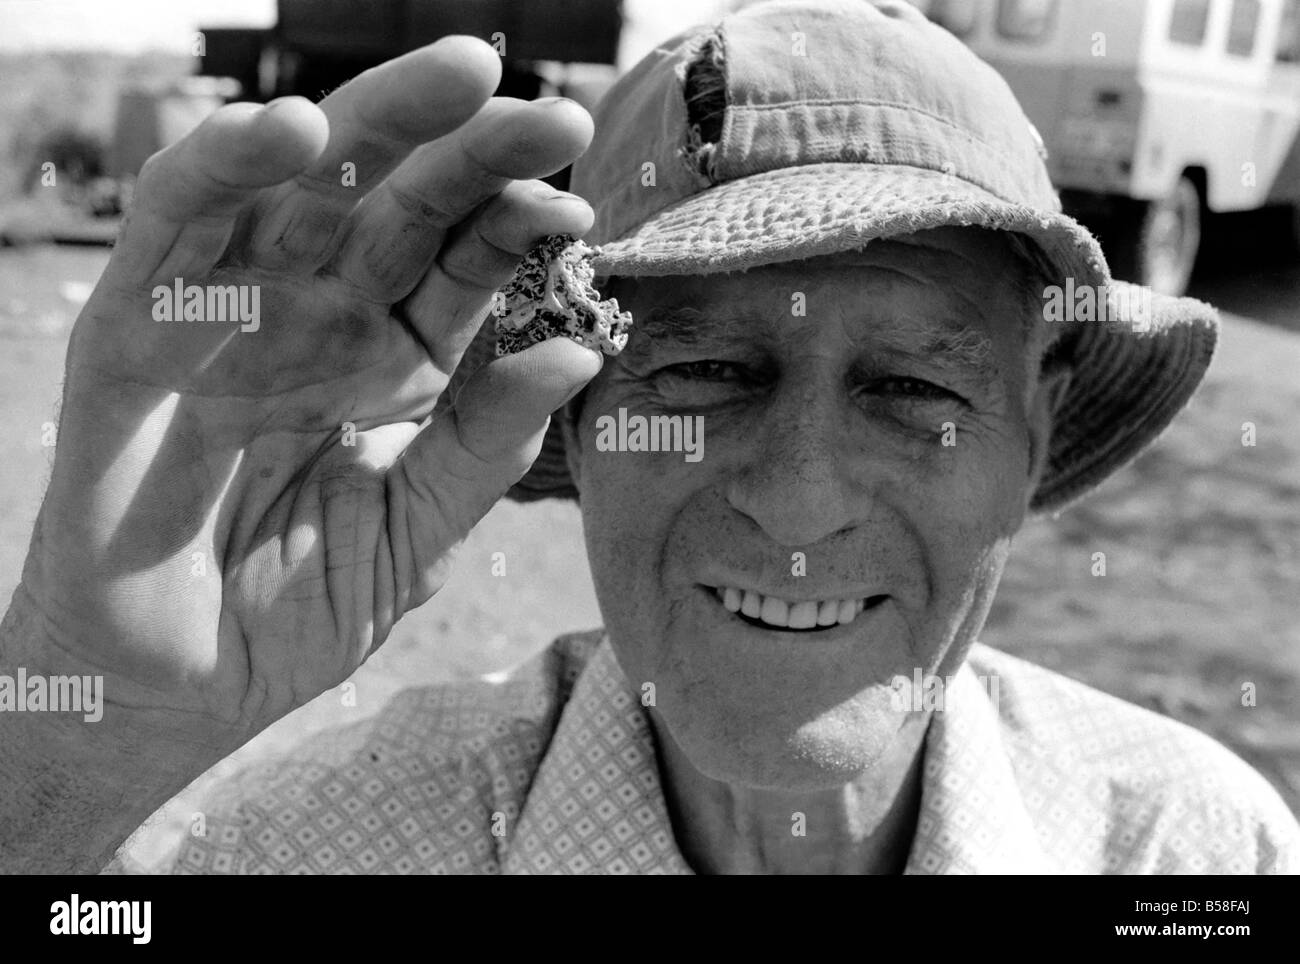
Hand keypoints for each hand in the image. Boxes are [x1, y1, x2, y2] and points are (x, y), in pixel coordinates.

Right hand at [22, 36, 600, 749]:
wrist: (176, 691)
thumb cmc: (292, 611)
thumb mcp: (414, 532)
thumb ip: (484, 445)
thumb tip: (577, 352)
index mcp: (389, 358)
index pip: (460, 265)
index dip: (516, 228)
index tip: (578, 213)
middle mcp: (316, 317)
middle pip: (398, 203)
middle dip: (472, 149)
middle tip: (546, 114)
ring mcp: (227, 313)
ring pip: (297, 185)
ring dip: (371, 124)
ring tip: (455, 82)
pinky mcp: (130, 329)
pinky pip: (169, 226)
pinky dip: (219, 168)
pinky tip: (289, 132)